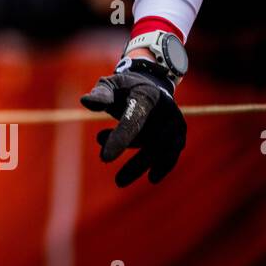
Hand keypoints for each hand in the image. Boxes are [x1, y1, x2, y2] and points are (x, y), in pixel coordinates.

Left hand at [80, 59, 185, 186]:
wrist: (149, 85)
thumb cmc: (124, 87)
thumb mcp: (109, 85)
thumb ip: (100, 94)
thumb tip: (86, 102)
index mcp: (146, 96)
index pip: (133, 119)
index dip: (120, 139)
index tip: (105, 158)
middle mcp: (166, 110)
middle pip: (152, 140)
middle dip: (133, 160)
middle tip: (110, 171)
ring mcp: (175, 123)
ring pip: (162, 150)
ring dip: (141, 165)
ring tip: (119, 180)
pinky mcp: (179, 134)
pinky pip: (172, 154)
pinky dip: (164, 167)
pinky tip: (152, 178)